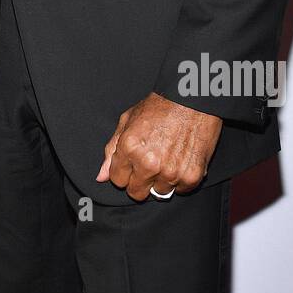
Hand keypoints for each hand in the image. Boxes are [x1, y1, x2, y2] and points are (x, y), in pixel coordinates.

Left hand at [96, 92, 222, 201]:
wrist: (192, 100)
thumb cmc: (159, 107)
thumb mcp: (128, 120)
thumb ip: (112, 150)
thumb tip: (101, 177)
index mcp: (129, 148)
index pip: (118, 180)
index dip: (124, 172)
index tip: (133, 164)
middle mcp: (148, 163)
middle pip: (136, 193)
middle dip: (139, 181)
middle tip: (149, 165)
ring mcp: (171, 172)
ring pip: (158, 193)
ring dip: (161, 181)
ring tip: (167, 159)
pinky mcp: (191, 176)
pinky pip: (180, 190)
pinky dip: (181, 180)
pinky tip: (181, 162)